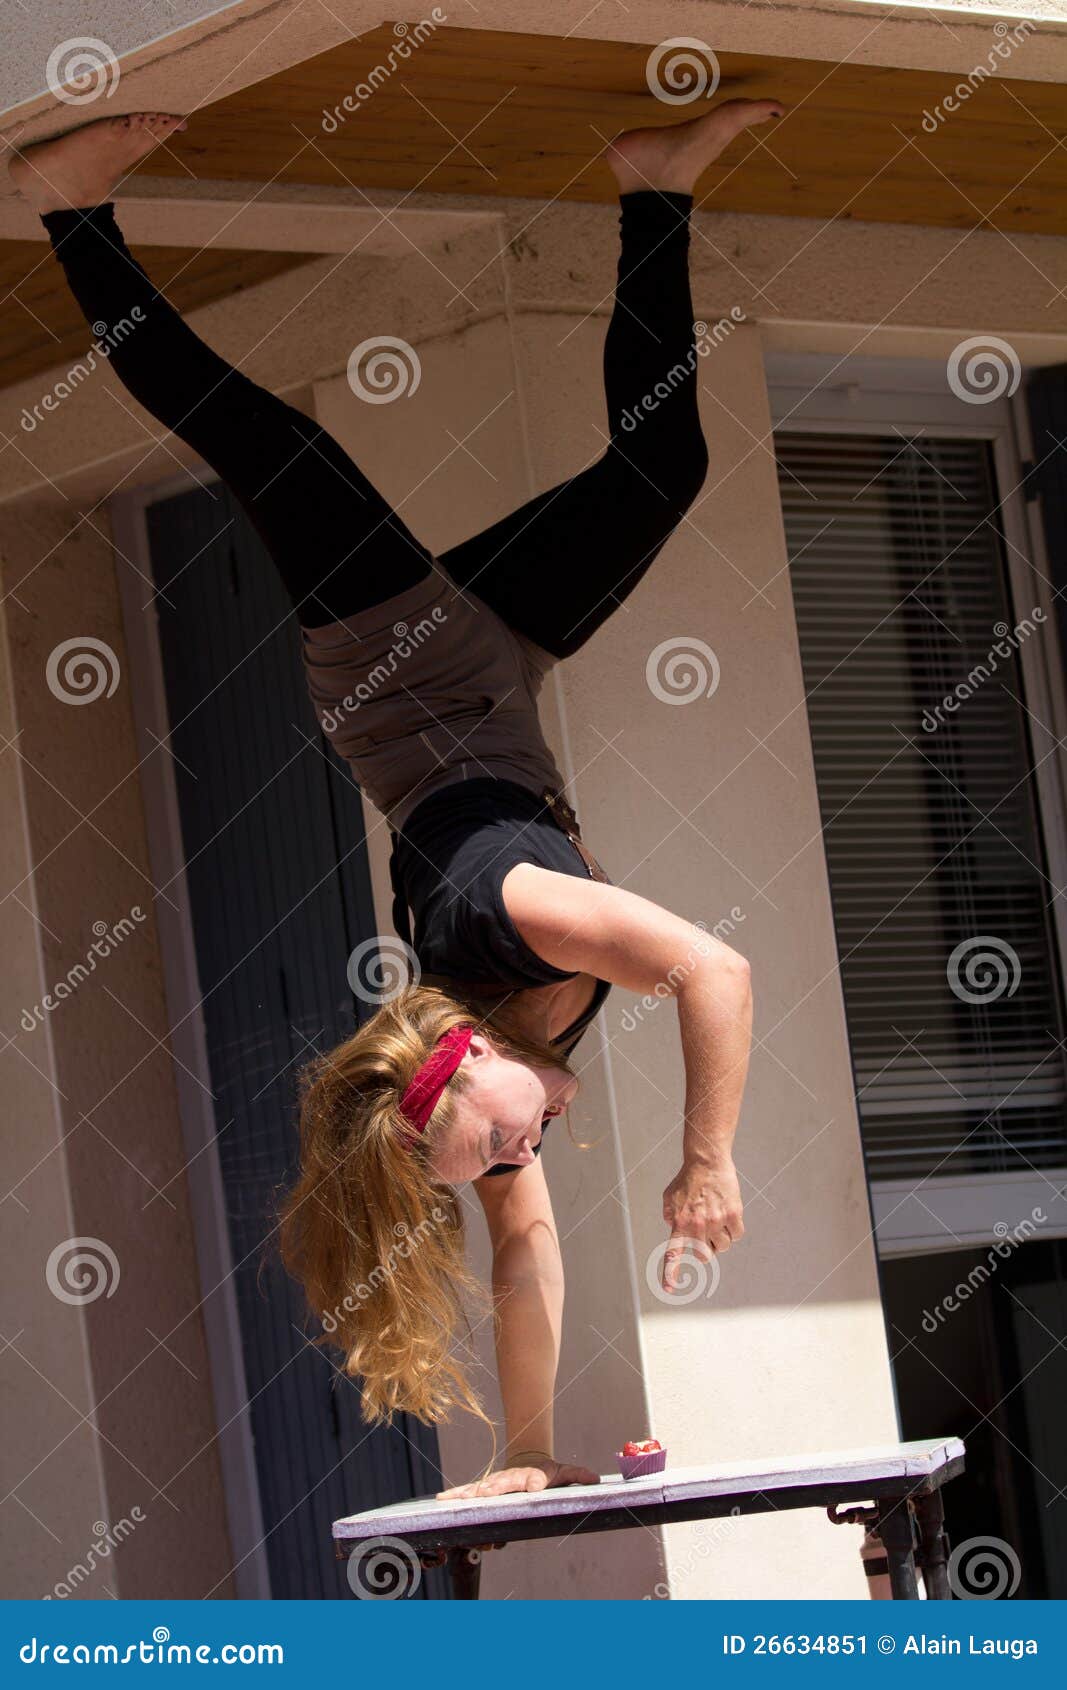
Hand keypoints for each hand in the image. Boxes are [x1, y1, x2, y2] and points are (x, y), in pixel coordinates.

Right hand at [436, 1454, 599, 1499]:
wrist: (526, 1460)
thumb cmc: (546, 1472)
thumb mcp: (563, 1472)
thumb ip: (577, 1475)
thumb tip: (596, 1479)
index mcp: (532, 1476)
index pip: (535, 1478)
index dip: (535, 1482)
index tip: (535, 1487)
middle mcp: (511, 1480)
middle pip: (501, 1484)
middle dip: (494, 1490)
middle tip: (485, 1495)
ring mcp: (496, 1484)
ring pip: (480, 1489)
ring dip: (469, 1495)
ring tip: (455, 1499)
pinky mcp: (484, 1490)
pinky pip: (468, 1494)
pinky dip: (456, 1496)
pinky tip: (441, 1500)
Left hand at [661, 1155, 743, 1290]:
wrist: (707, 1161)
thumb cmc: (688, 1179)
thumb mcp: (669, 1197)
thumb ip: (669, 1215)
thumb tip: (672, 1227)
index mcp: (679, 1223)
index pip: (673, 1253)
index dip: (671, 1273)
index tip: (670, 1289)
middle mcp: (697, 1225)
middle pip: (704, 1256)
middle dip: (706, 1250)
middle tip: (706, 1235)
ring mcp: (717, 1221)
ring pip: (723, 1247)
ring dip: (721, 1238)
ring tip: (717, 1219)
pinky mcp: (733, 1215)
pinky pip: (737, 1235)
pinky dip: (734, 1229)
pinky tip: (729, 1213)